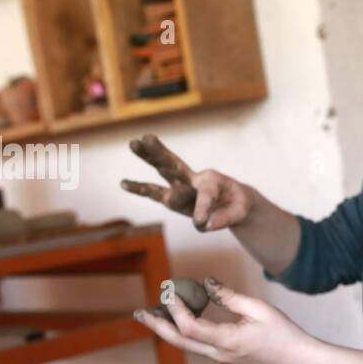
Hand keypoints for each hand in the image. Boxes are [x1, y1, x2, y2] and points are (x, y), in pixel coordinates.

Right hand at [120, 134, 253, 231]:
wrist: (235, 202)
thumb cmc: (238, 204)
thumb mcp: (239, 212)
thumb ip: (223, 218)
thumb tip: (202, 225)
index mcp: (212, 180)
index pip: (204, 194)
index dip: (203, 209)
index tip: (201, 223)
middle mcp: (193, 179)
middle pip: (175, 164)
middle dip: (161, 153)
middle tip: (147, 138)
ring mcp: (181, 187)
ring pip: (162, 171)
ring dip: (148, 158)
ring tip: (133, 143)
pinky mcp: (173, 198)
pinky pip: (154, 193)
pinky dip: (140, 189)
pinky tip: (123, 183)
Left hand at [134, 277, 318, 363]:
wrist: (298, 361)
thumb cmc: (283, 333)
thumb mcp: (258, 308)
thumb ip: (229, 296)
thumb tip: (207, 283)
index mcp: (227, 342)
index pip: (189, 327)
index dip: (175, 308)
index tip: (169, 290)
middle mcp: (220, 355)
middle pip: (178, 342)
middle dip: (156, 326)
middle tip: (139, 312)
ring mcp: (222, 360)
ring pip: (187, 345)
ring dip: (169, 329)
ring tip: (157, 311)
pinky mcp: (226, 360)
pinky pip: (200, 345)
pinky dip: (187, 331)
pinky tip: (186, 317)